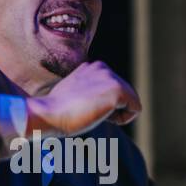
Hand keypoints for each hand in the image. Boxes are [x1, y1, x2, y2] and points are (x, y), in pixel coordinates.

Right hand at [25, 61, 141, 137]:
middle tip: (88, 112)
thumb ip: (89, 91)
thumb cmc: (56, 111)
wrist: (49, 114)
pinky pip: (136, 109)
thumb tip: (98, 101)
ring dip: (116, 114)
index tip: (82, 108)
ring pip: (132, 102)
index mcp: (92, 67)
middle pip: (125, 95)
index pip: (112, 89)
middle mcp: (102, 67)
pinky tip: (103, 117)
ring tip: (93, 113)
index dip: (102, 105)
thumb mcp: (74, 94)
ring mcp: (110, 77)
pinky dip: (123, 119)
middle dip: (112, 109)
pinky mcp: (117, 89)